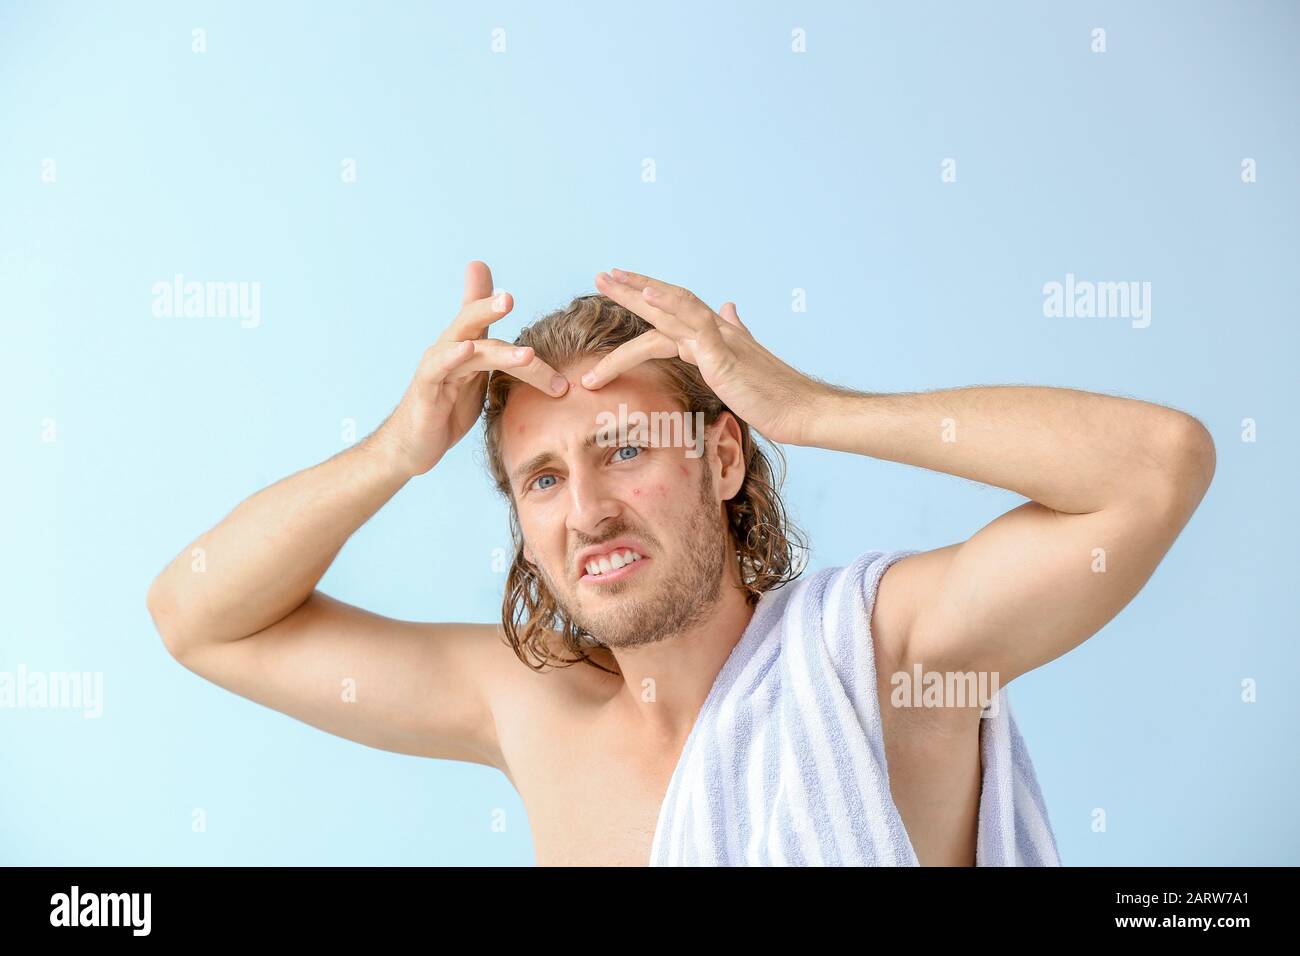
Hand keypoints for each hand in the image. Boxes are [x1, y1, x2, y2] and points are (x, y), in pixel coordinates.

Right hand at [372, 261, 568, 477]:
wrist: (415, 445)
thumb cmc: (449, 410)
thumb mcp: (480, 379)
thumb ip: (502, 356)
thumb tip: (530, 346)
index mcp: (468, 346)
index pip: (482, 317)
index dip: (492, 302)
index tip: (509, 292)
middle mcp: (451, 349)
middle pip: (471, 321)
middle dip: (489, 308)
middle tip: (509, 299)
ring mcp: (437, 367)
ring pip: (470, 352)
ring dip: (500, 352)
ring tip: (527, 355)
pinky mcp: (426, 389)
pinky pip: (439, 369)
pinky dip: (453, 357)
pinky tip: (468, 350)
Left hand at [587, 268, 824, 445]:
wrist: (800, 412)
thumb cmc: (774, 396)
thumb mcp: (745, 363)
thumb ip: (735, 334)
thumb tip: (731, 308)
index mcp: (716, 336)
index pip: (673, 313)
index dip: (646, 300)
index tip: (620, 287)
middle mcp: (716, 330)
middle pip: (666, 304)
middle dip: (632, 290)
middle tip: (602, 275)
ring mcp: (720, 340)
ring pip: (673, 307)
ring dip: (639, 293)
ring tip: (611, 281)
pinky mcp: (723, 354)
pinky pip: (693, 322)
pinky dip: (670, 305)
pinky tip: (649, 295)